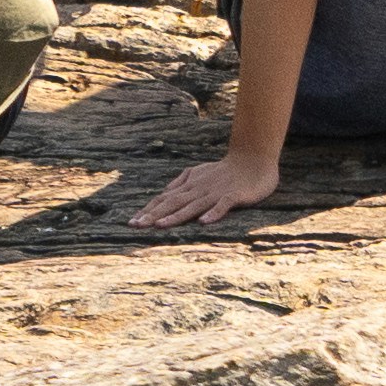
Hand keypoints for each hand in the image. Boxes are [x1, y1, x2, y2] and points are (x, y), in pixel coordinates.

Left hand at [130, 145, 283, 230]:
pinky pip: (222, 205)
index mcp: (190, 186)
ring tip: (160, 226)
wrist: (254, 159)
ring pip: (193, 206)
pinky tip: (203, 222)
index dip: (148, 210)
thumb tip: (164, 192)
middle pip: (173, 203)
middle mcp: (199, 189)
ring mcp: (216, 192)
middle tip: (136, 226)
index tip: (132, 222)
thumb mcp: (199, 173)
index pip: (165, 199)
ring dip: (176, 216)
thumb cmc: (225, 170)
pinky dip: (213, 213)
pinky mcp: (234, 195)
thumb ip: (182, 182)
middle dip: (153, 215)